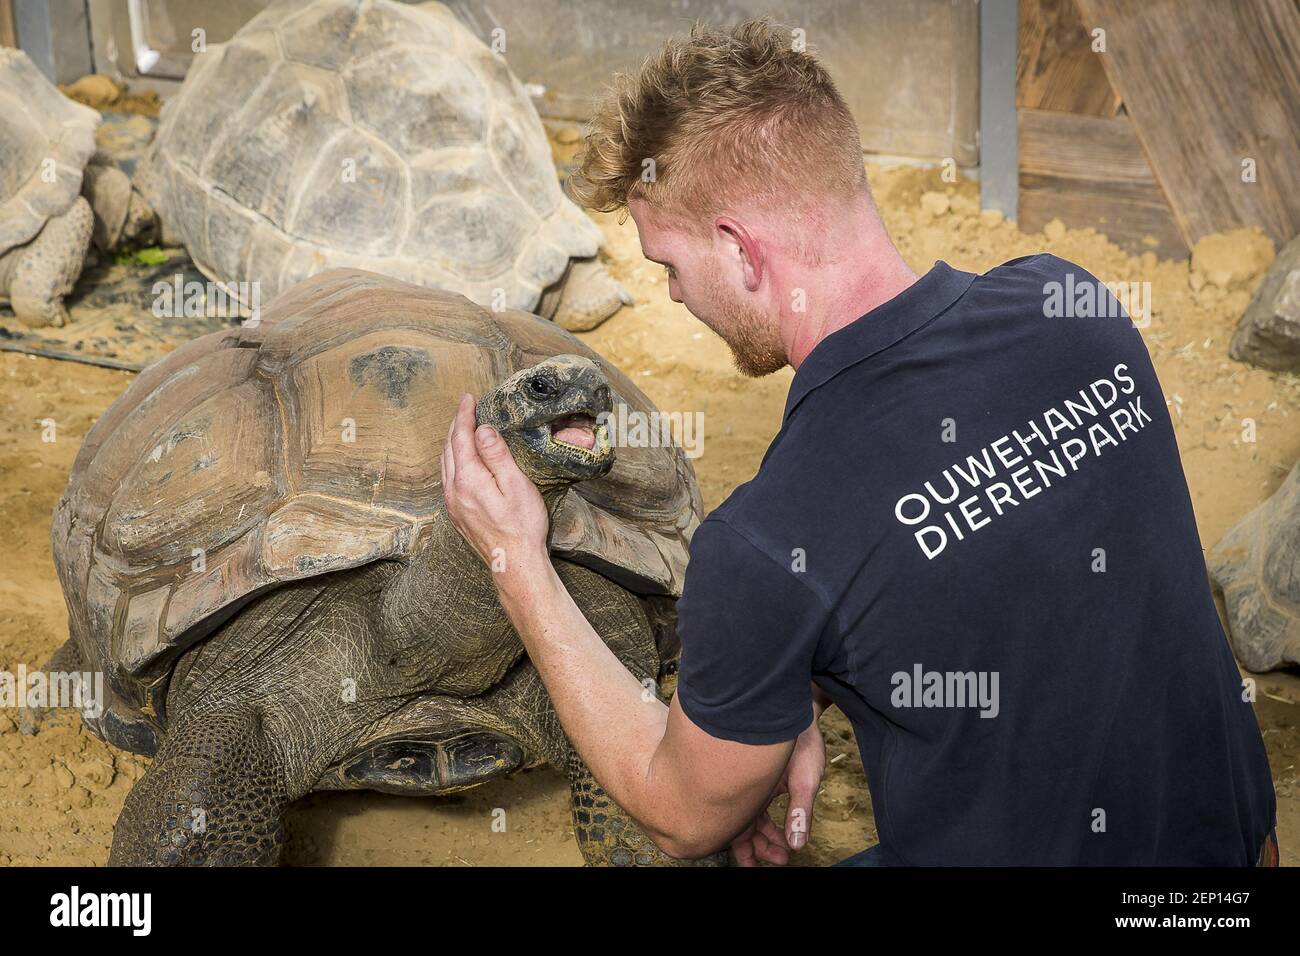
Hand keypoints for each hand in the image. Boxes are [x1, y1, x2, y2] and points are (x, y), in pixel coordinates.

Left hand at [441, 393, 549, 580]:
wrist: (514, 563)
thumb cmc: (522, 526)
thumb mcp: (516, 485)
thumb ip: (497, 456)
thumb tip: (483, 430)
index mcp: (468, 479)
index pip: (460, 437)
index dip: (464, 416)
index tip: (468, 399)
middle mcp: (453, 490)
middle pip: (449, 448)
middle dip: (455, 425)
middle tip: (465, 409)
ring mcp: (452, 504)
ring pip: (445, 463)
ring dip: (451, 442)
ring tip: (461, 428)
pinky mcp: (456, 514)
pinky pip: (447, 478)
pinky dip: (452, 460)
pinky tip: (461, 460)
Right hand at [730, 718, 825, 865]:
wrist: (800, 708)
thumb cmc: (803, 741)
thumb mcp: (805, 779)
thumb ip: (800, 810)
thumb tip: (797, 844)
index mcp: (751, 790)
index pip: (739, 831)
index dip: (746, 852)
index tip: (757, 867)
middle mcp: (747, 787)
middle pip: (744, 826)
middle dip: (760, 847)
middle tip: (780, 860)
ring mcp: (755, 782)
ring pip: (751, 817)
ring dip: (766, 835)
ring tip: (785, 849)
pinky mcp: (764, 777)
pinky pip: (758, 805)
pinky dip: (769, 821)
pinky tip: (783, 828)